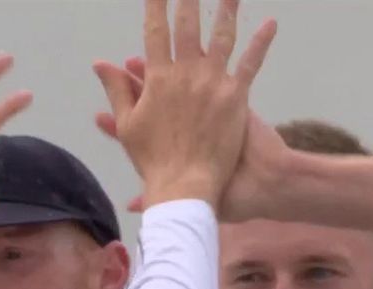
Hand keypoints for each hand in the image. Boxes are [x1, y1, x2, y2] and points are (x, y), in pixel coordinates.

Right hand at [92, 0, 276, 208]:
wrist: (185, 186)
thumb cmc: (153, 160)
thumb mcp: (128, 125)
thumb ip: (117, 90)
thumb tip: (100, 64)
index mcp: (158, 78)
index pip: (155, 31)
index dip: (156, 4)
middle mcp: (187, 74)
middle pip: (188, 26)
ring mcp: (214, 83)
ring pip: (222, 37)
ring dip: (227, 9)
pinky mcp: (237, 98)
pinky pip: (251, 64)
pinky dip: (262, 42)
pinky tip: (271, 23)